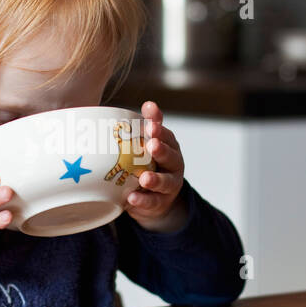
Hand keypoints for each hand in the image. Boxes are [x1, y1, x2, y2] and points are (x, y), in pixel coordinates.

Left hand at [123, 100, 186, 231]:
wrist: (154, 198)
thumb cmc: (147, 164)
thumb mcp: (144, 145)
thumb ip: (143, 126)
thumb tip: (143, 104)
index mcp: (169, 146)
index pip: (166, 135)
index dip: (159, 129)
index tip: (150, 125)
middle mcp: (173, 163)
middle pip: (171, 156)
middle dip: (161, 151)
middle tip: (151, 145)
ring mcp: (169, 184)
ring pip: (166, 181)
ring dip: (155, 179)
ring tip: (144, 178)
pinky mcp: (160, 202)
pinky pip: (153, 202)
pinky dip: (143, 200)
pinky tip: (132, 198)